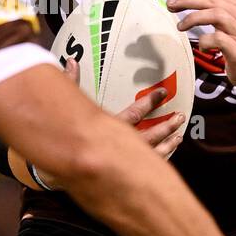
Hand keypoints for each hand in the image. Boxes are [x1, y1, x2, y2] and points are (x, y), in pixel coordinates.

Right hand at [37, 59, 186, 186]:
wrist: (54, 171)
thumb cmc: (62, 137)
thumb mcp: (65, 107)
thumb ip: (69, 83)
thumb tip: (70, 61)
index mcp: (107, 127)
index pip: (134, 113)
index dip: (150, 102)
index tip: (163, 93)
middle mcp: (118, 146)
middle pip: (149, 135)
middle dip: (167, 126)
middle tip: (181, 117)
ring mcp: (122, 163)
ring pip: (152, 153)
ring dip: (168, 143)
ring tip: (179, 135)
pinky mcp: (123, 174)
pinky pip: (147, 167)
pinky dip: (160, 158)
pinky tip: (169, 152)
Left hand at [168, 0, 235, 92]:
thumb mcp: (230, 17)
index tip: (172, 1)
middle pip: (213, 1)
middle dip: (188, 2)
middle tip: (171, 6)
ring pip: (217, 15)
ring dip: (194, 18)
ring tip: (181, 26)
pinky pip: (219, 39)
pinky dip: (206, 41)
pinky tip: (202, 46)